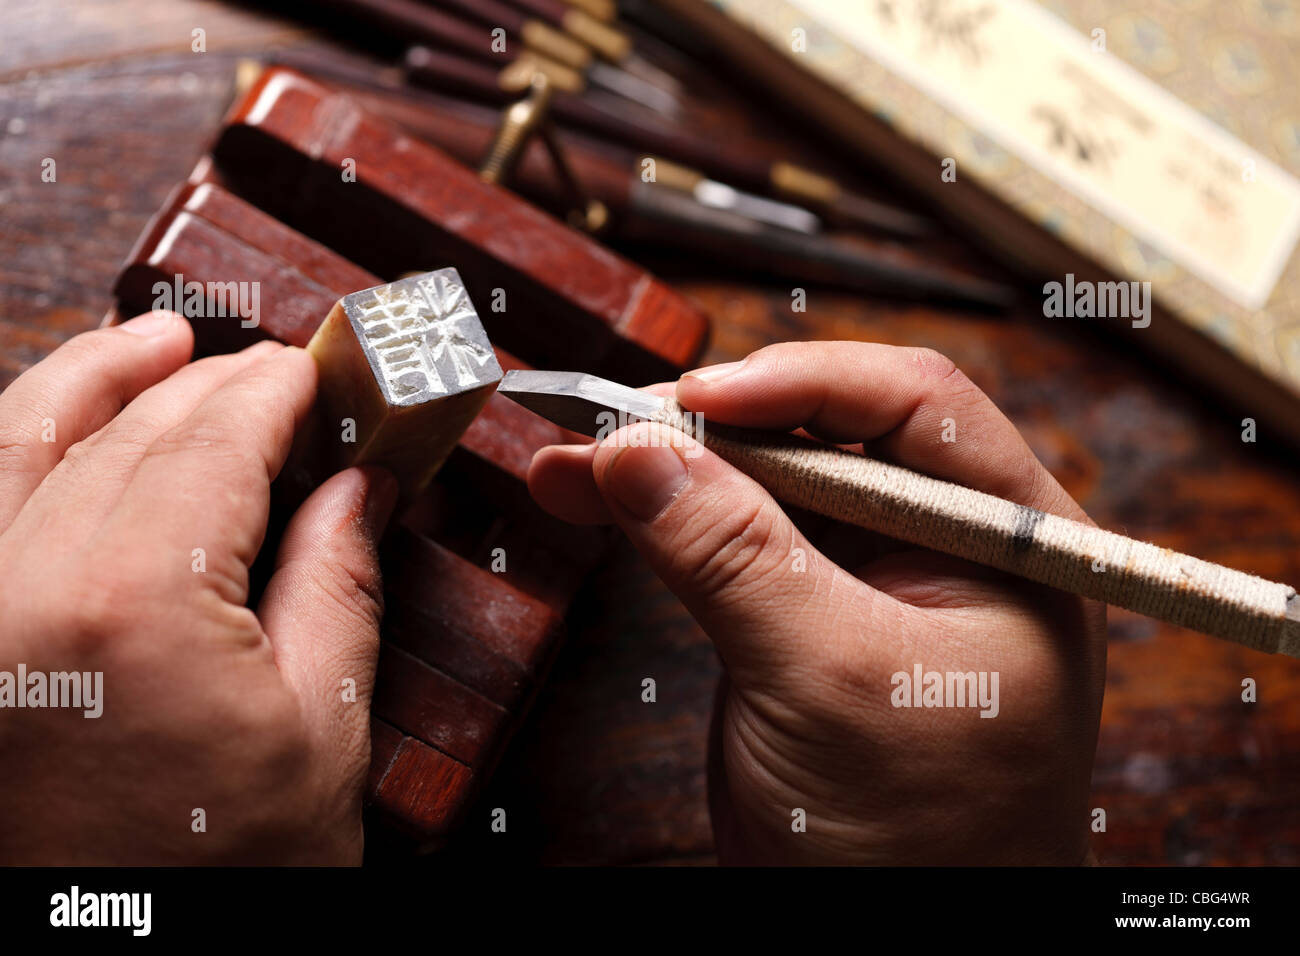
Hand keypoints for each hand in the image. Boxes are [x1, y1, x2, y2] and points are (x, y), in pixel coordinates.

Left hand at [0, 311, 395, 863]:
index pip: (214, 443)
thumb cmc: (219, 879)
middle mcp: (22, 591)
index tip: (314, 373)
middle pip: (130, 433)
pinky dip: (21, 442)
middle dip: (210, 385)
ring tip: (156, 342)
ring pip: (24, 442)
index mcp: (134, 605)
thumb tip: (360, 485)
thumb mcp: (321, 731)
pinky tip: (62, 423)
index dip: (274, 393)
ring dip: (96, 379)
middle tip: (272, 372)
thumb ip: (339, 584)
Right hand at [528, 342, 1105, 863]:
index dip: (801, 382)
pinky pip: (725, 543)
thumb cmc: (922, 839)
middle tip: (611, 422)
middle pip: (823, 434)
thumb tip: (638, 449)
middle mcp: (940, 542)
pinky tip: (588, 498)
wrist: (891, 944)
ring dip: (665, 467)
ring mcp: (866, 579)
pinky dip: (657, 522)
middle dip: (711, 426)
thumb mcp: (831, 681)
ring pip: (761, 484)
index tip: (696, 398)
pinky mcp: (800, 617)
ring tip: (568, 456)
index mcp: (1004, 538)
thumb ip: (734, 557)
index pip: (914, 406)